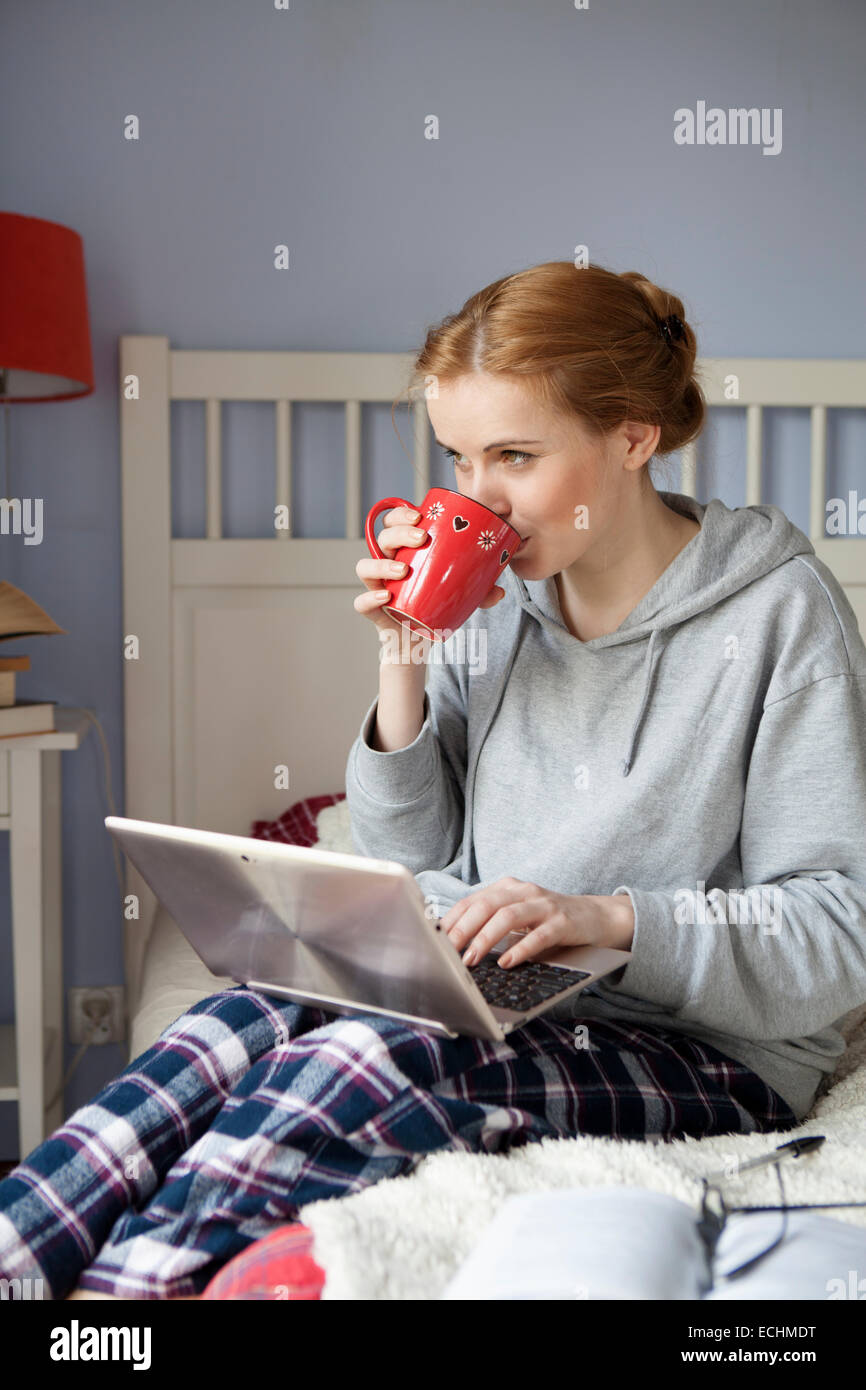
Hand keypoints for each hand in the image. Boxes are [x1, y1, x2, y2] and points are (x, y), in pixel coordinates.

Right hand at [354, 505, 504, 637]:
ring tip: (404, 570)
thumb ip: (480, 592)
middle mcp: (386, 564)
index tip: (419, 515)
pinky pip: (362, 602)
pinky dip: (370, 598)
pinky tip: (387, 596)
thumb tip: (501, 590)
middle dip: (399, 533)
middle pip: (382, 538)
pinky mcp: (373, 610)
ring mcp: (377, 586)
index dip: (401, 514)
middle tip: (421, 538)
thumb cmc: (437, 607)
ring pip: (366, 567)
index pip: (394, 523)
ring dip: (382, 564)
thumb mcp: (462, 596)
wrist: (420, 640)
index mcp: (405, 551)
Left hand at [440, 877, 634, 966]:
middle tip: (448, 951)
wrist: (595, 917)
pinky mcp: (562, 922)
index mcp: (507, 888)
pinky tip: (507, 962)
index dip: (451, 920)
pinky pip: (539, 934)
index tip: (434, 940)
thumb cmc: (547, 921)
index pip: (471, 901)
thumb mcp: (516, 917)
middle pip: (486, 905)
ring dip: (486, 938)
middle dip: (463, 929)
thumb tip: (455, 948)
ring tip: (471, 959)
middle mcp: (523, 891)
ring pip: (508, 916)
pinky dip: (520, 949)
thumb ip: (491, 924)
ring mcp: (544, 905)